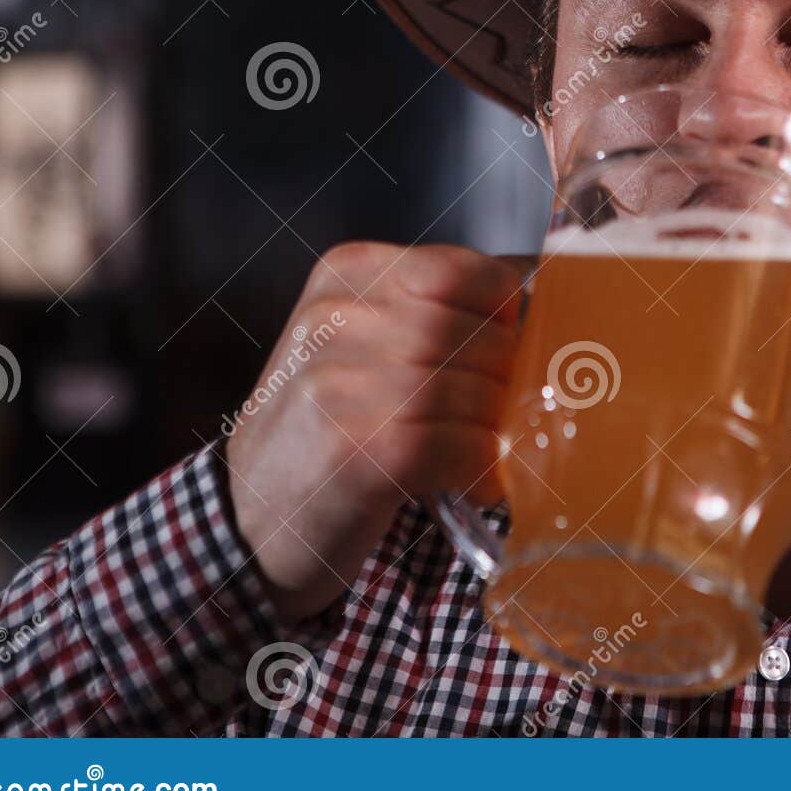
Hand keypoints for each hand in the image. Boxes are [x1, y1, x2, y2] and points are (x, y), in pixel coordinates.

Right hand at [223, 242, 521, 622]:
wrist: (250, 518)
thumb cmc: (328, 424)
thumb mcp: (359, 341)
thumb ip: (431, 313)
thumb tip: (540, 312)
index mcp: (345, 274)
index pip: (470, 272)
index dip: (502, 320)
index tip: (492, 355)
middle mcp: (337, 318)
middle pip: (483, 337)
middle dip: (504, 385)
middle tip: (491, 418)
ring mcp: (342, 383)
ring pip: (479, 393)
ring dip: (494, 432)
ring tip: (478, 451)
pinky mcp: (358, 451)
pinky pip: (465, 447)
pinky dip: (483, 471)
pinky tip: (470, 482)